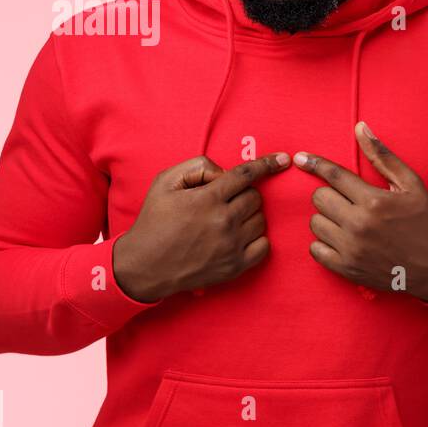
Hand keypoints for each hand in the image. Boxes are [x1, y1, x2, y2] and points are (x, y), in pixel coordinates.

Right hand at [112, 152, 289, 301]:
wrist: (145, 266)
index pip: (246, 175)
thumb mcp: (165, 183)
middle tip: (225, 201)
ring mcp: (232, 246)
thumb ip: (197, 167)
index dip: (266, 164)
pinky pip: (264, 245)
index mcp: (207, 199)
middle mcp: (224, 221)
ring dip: (249, 215)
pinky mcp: (236, 266)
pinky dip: (256, 238)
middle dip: (244, 194)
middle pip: (255, 197)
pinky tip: (239, 236)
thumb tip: (225, 172)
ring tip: (227, 220)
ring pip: (261, 219)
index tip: (283, 160)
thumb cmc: (154, 221)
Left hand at [294, 122, 427, 302]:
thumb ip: (383, 156)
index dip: (315, 163)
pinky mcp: (347, 269)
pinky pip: (315, 249)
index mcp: (374, 201)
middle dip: (330, 195)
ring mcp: (351, 249)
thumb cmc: (425, 221)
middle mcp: (359, 225)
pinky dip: (324, 243)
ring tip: (347, 221)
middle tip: (348, 200)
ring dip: (327, 219)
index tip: (301, 158)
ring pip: (315, 223)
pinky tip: (341, 240)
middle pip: (319, 198)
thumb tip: (360, 127)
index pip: (334, 176)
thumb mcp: (411, 185)